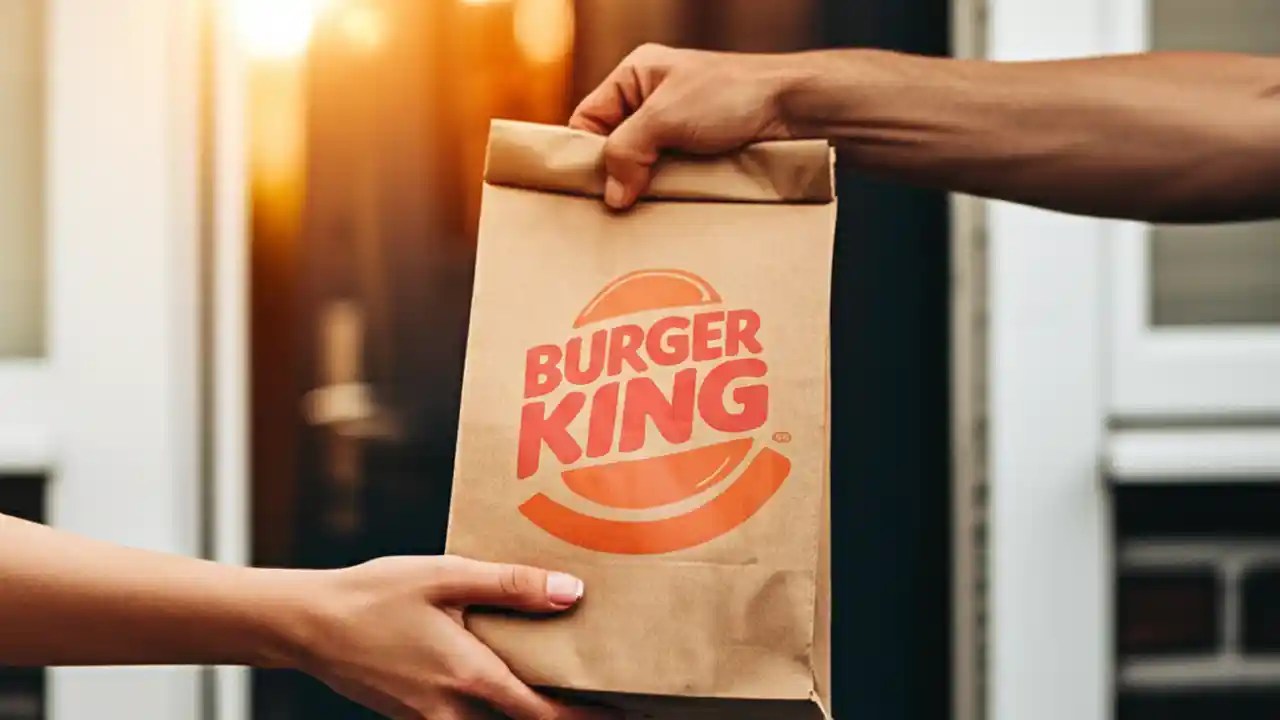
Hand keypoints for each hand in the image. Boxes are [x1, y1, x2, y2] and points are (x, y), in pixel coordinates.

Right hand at [286, 556, 612, 719]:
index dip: (588, 717)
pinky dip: (498, 706)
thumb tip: (571, 592)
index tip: (626, 712)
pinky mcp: (416, 715)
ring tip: (565, 687)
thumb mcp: (446, 576)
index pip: (544, 714)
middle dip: (564, 717)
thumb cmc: (374, 595)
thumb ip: (510, 585)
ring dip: (530, 712)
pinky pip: (469, 718)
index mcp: (469, 678)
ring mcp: (432, 719)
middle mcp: (453, 711)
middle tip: (607, 700)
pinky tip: (508, 675)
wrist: (306, 625)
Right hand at [569, 43, 802, 208]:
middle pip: (614, 148)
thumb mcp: (665, 116)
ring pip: (641, 168)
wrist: (793, 110)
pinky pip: (668, 180)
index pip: (589, 118)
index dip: (583, 152)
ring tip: (637, 215)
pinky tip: (662, 213)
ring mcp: (677, 131)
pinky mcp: (698, 156)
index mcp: (637, 76)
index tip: (583, 188)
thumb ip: (628, 150)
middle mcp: (652, 102)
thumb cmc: (730, 95)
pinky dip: (665, 195)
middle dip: (613, 177)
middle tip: (611, 209)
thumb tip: (611, 195)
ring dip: (641, 191)